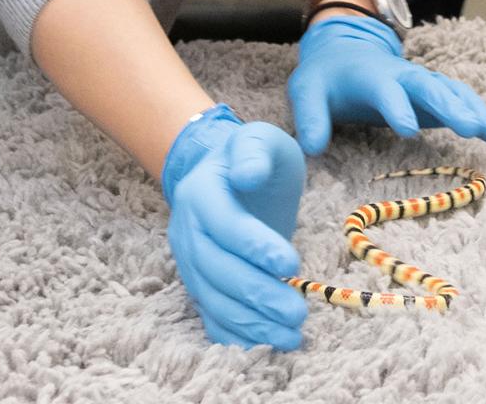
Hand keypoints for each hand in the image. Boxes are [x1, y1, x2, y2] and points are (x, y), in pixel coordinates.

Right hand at [160, 105, 308, 351]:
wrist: (222, 176)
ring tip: (293, 335)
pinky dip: (237, 337)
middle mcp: (187, 231)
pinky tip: (269, 345)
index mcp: (200, 193)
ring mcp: (189, 263)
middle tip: (298, 311)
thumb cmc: (251, 159)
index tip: (292, 262)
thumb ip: (253, 152)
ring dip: (252, 323)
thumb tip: (247, 175)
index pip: (225, 225)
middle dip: (258, 294)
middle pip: (217, 270)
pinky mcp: (200, 286)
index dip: (255, 246)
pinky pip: (212, 317)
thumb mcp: (257, 139)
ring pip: (213, 300)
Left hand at [285, 13, 485, 154]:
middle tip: (470, 129)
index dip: (396, 108)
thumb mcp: (306, 92)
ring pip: (448, 91)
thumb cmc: (324, 76)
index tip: (407, 130)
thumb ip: (310, 118)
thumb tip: (312, 149)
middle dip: (449, 107)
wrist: (343, 49)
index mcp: (369, 76)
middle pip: (428, 87)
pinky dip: (474, 109)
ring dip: (471, 108)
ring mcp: (417, 82)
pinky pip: (455, 97)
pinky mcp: (428, 92)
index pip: (384, 91)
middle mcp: (399, 75)